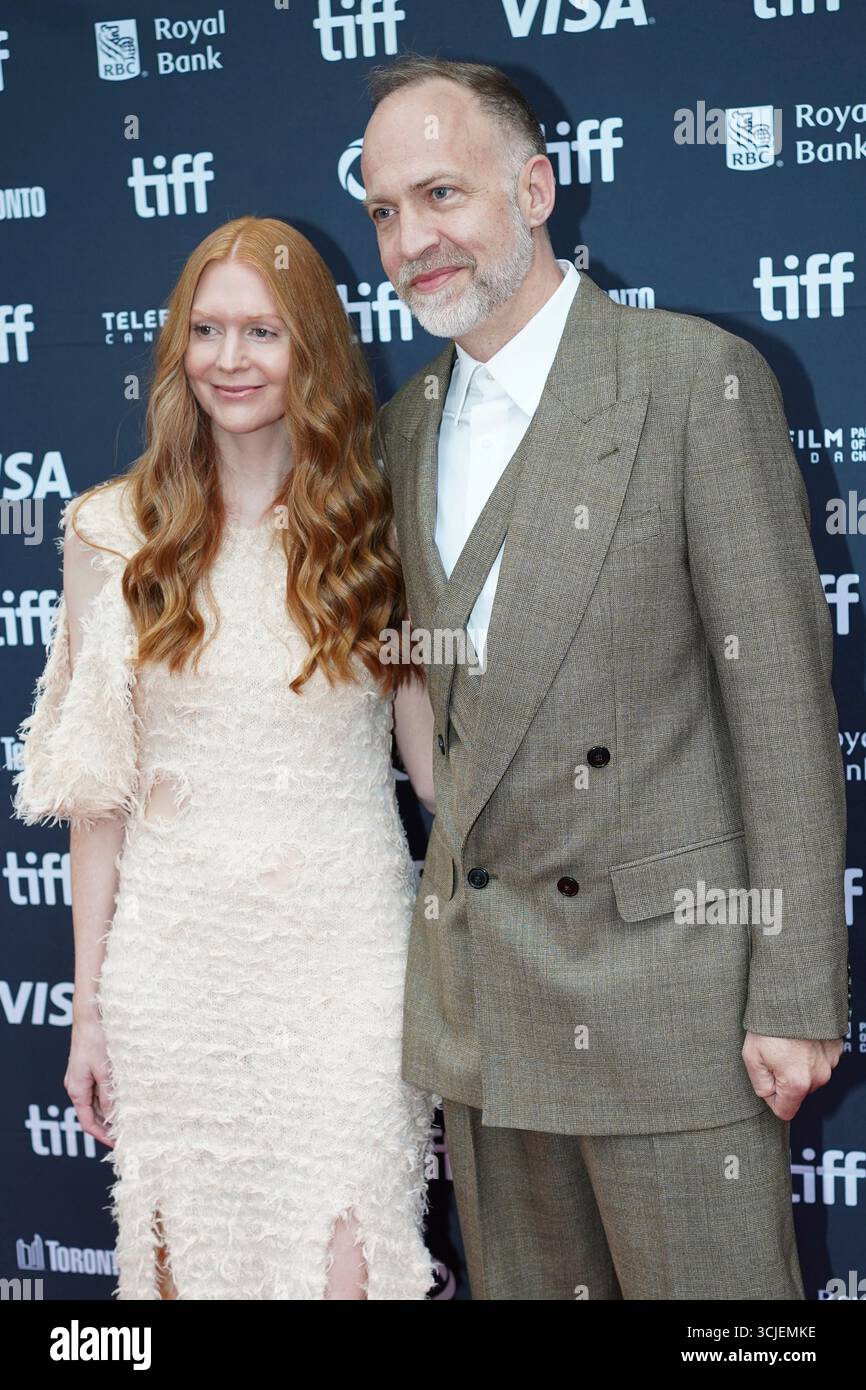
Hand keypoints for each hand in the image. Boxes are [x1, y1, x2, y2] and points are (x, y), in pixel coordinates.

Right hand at [65, 1014, 114, 1146]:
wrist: (89, 1015)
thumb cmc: (94, 1040)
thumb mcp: (104, 1071)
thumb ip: (108, 1096)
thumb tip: (113, 1118)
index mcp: (76, 1090)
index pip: (87, 1123)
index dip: (102, 1136)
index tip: (117, 1144)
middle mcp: (76, 1085)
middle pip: (91, 1113)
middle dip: (107, 1124)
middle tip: (127, 1132)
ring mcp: (81, 1077)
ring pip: (96, 1101)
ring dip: (109, 1110)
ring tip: (129, 1117)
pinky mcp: (87, 1067)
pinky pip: (98, 1088)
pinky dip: (109, 1096)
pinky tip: (124, 1096)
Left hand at [742, 1032, 842, 1119]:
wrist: (792, 995)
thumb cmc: (770, 1022)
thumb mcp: (752, 1056)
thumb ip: (760, 1084)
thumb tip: (768, 1095)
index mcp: (797, 1082)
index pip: (785, 1111)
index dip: (771, 1099)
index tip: (766, 1082)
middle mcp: (818, 1076)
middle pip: (797, 1092)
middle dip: (784, 1079)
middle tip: (773, 1054)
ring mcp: (830, 1062)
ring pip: (809, 1076)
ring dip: (797, 1065)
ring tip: (785, 1043)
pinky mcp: (835, 1049)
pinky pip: (819, 1060)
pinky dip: (809, 1053)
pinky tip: (798, 1038)